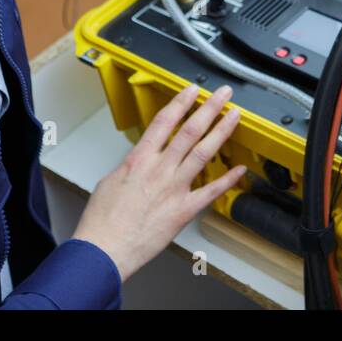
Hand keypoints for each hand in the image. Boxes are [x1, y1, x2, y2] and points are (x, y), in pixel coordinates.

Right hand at [74, 84, 245, 280]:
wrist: (103, 249)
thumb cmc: (102, 220)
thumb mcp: (111, 180)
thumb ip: (132, 166)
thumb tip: (141, 159)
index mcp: (139, 160)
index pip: (164, 121)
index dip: (181, 102)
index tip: (192, 90)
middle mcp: (159, 170)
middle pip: (189, 131)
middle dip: (209, 108)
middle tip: (223, 94)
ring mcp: (173, 189)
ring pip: (203, 153)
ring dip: (221, 132)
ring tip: (234, 116)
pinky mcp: (183, 211)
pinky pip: (210, 192)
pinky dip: (227, 179)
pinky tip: (239, 169)